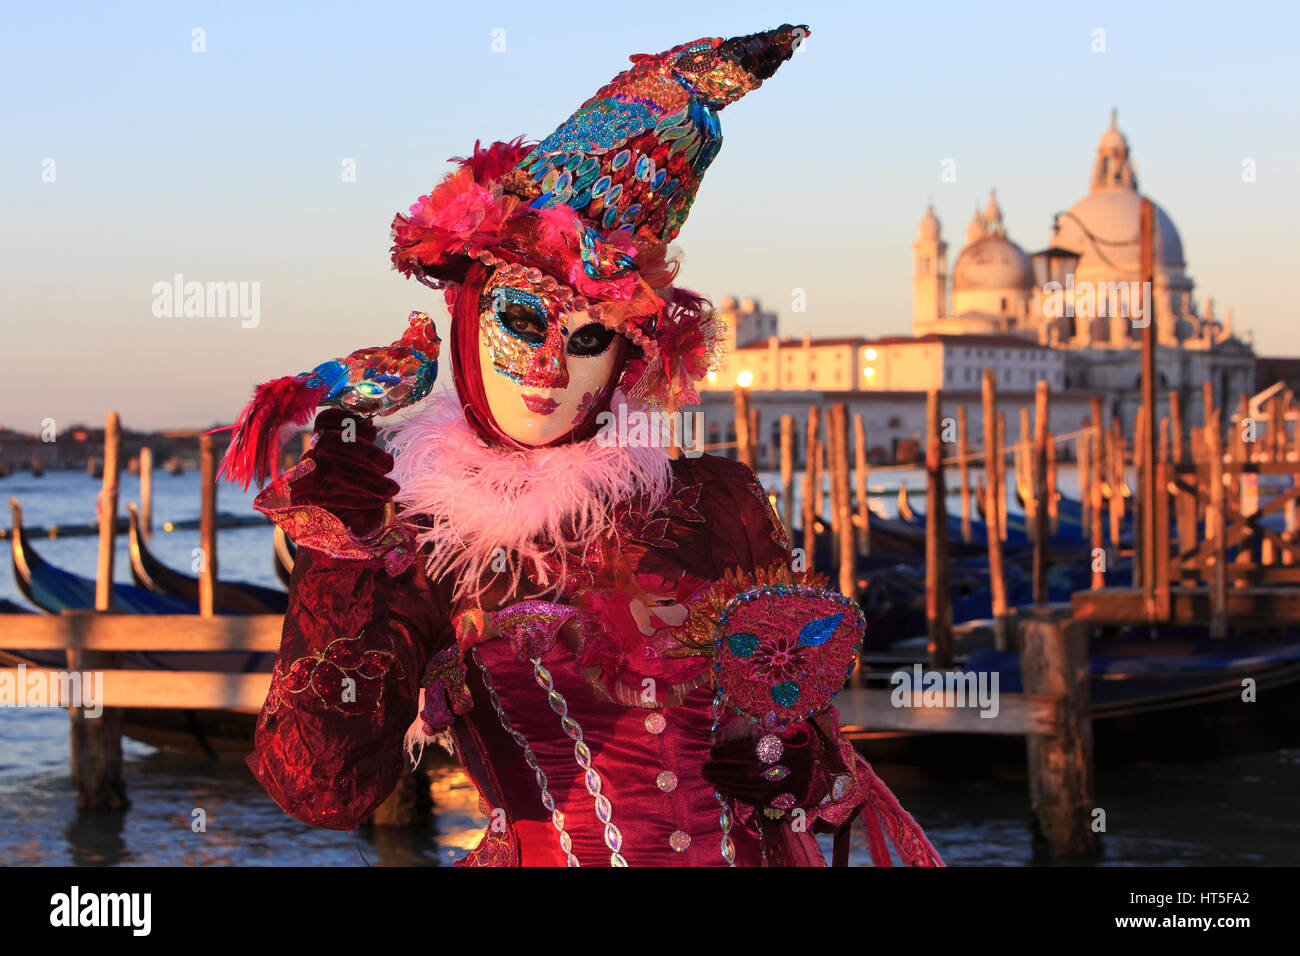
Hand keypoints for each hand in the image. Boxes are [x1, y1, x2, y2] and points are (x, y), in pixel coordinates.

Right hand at [290, 408, 398, 536]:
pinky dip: (359, 498)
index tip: (370, 426)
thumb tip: (369, 425)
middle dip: (365, 451)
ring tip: (391, 488)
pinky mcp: (306, 505)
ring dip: (369, 480)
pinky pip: (334, 496)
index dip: (344, 418)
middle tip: (389, 464)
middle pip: (331, 443)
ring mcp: (303, 482)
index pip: (323, 422)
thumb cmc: (352, 496)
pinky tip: (376, 502)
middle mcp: (307, 462)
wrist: (333, 536)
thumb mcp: (356, 467)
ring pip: (334, 471)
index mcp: (318, 448)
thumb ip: (358, 447)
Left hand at [702, 720, 825, 811]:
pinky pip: (747, 798)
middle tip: (705, 767)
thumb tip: (732, 725)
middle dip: (715, 768)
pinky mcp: (772, 801)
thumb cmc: (804, 743)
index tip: (713, 748)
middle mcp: (764, 769)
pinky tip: (726, 789)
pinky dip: (734, 793)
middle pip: (730, 769)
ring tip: (710, 777)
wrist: (826, 771)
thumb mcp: (784, 726)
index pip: (732, 749)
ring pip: (736, 785)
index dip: (720, 749)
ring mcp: (768, 787)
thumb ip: (759, 725)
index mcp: (766, 747)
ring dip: (720, 782)